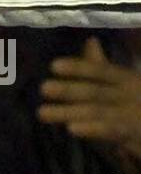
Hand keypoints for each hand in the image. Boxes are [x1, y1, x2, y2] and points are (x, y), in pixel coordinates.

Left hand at [38, 37, 140, 163]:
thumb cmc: (134, 108)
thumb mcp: (118, 86)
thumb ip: (102, 66)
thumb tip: (90, 40)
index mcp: (126, 79)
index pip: (100, 70)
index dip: (78, 67)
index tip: (53, 66)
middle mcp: (130, 92)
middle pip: (95, 91)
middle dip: (68, 89)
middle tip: (43, 88)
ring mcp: (132, 113)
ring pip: (96, 111)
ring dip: (69, 112)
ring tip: (42, 113)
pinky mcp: (133, 133)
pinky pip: (110, 131)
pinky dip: (91, 129)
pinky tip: (70, 129)